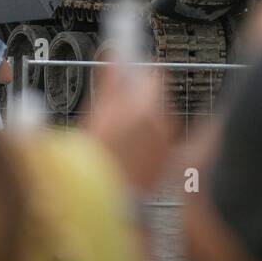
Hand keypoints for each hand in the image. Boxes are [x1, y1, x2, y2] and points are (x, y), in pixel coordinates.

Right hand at [83, 62, 174, 194]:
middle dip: (135, 94)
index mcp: (145, 107)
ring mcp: (166, 141)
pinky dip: (145, 136)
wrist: (111, 204)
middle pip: (153, 93)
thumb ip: (110, 84)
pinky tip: (126, 149)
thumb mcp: (95, 117)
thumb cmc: (98, 163)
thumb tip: (115, 56)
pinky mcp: (165, 158)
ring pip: (156, 115)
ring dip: (140, 116)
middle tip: (111, 104)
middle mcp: (163, 121)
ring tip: (116, 132)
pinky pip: (158, 136)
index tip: (126, 60)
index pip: (151, 71)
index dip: (136, 66)